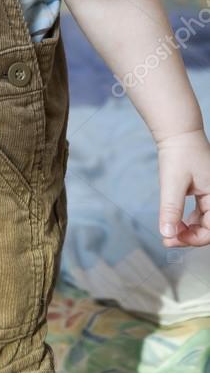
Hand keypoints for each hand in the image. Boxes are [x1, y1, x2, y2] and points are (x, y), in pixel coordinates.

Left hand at [157, 128, 209, 245]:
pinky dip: (189, 220)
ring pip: (205, 221)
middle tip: (167, 241)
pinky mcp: (205, 191)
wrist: (178, 132)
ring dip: (188, 230)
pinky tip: (176, 222)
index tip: (171, 240)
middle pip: (209, 228)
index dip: (193, 239)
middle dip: (189, 237)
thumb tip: (167, 235)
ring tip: (170, 233)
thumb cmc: (179, 153)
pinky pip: (201, 212)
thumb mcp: (172, 183)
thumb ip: (170, 210)